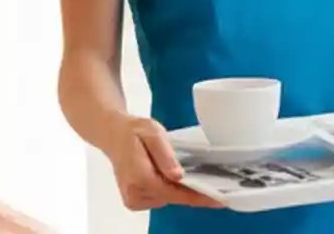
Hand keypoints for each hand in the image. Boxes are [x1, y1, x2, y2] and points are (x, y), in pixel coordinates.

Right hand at [103, 115, 223, 210]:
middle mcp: (135, 193)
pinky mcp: (135, 201)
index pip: (176, 193)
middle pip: (174, 197)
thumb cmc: (133, 131)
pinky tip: (167, 173)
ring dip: (179, 187)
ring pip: (168, 198)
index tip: (219, 200)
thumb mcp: (153, 132)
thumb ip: (165, 154)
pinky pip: (161, 197)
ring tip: (178, 166)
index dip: (199, 196)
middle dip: (192, 189)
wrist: (113, 135)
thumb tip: (178, 176)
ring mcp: (134, 200)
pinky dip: (169, 188)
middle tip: (212, 179)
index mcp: (140, 178)